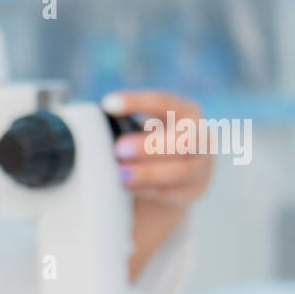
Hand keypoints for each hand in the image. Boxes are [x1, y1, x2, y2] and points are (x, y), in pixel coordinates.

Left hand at [103, 89, 212, 206]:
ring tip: (120, 175)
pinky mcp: (196, 189)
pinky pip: (174, 191)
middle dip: (150, 145)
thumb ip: (127, 124)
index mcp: (185, 112)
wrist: (174, 175)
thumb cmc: (151, 143)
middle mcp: (201, 135)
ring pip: (182, 170)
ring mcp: (202, 165)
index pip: (165, 102)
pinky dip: (148, 190)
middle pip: (185, 139)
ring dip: (148, 173)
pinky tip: (128, 188)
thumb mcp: (145, 127)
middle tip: (118, 149)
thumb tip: (91, 124)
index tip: (108, 104)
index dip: (138, 102)